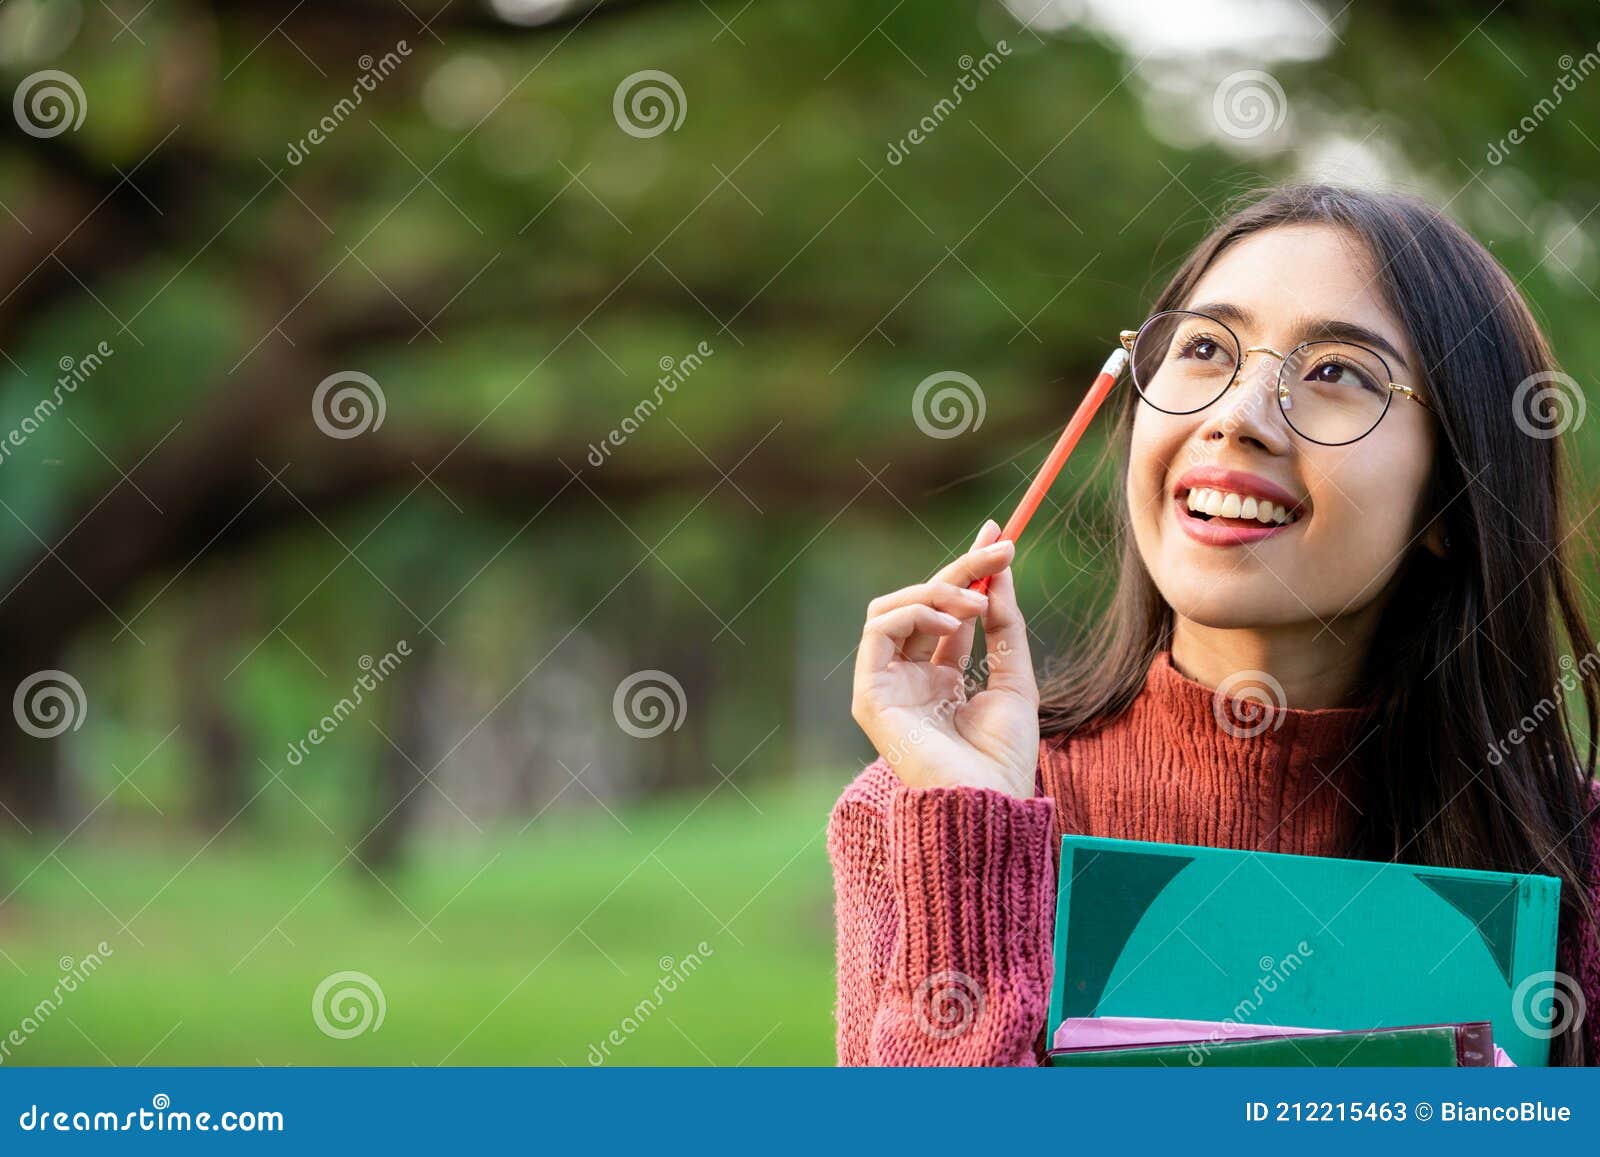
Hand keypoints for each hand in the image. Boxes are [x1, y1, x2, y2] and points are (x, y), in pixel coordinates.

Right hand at [850, 520, 1039, 798]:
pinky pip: (877, 632)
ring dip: (935, 590)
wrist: (987, 803)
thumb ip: (1004, 625)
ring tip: (975, 603)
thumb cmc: (1002, 757)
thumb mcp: (1015, 678)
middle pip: (919, 602)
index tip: (997, 536)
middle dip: (958, 568)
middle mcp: (909, 677)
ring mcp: (886, 685)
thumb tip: (999, 572)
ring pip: (891, 608)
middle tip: (996, 548)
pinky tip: (949, 620)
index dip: (967, 569)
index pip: (946, 610)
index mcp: (940, 678)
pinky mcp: (869, 696)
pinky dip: (912, 612)